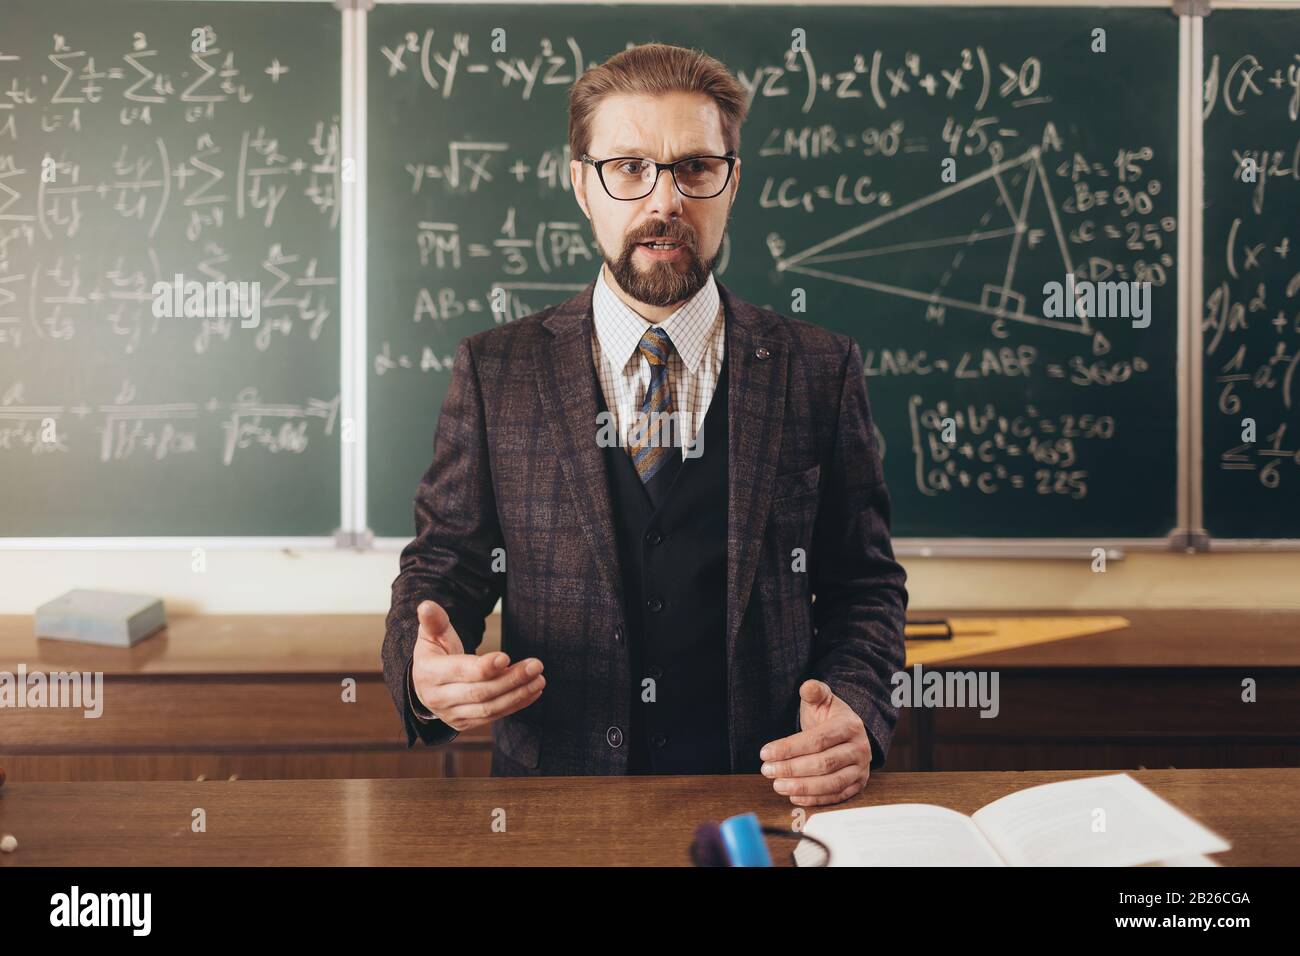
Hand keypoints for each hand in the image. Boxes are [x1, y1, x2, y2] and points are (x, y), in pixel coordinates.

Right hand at [411, 600, 544, 730]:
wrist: (424, 686)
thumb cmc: (434, 654)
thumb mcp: (431, 635)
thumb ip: (433, 621)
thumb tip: (426, 605)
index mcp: (430, 673)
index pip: (461, 672)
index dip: (485, 667)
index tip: (507, 657)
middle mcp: (439, 698)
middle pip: (480, 692)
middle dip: (511, 679)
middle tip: (536, 665)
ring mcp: (452, 714)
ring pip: (490, 708)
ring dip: (518, 694)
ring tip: (539, 679)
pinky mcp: (466, 723)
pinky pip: (494, 716)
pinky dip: (516, 704)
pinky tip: (534, 691)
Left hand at [758, 680, 871, 806]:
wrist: (849, 731)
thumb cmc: (830, 716)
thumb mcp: (822, 699)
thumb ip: (814, 692)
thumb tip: (807, 686)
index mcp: (849, 726)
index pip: (817, 740)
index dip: (790, 748)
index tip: (766, 753)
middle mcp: (859, 749)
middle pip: (824, 763)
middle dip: (792, 769)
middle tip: (767, 770)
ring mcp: (860, 769)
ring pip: (832, 783)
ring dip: (802, 787)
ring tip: (777, 785)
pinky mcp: (858, 785)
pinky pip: (837, 796)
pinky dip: (815, 799)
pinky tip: (794, 797)